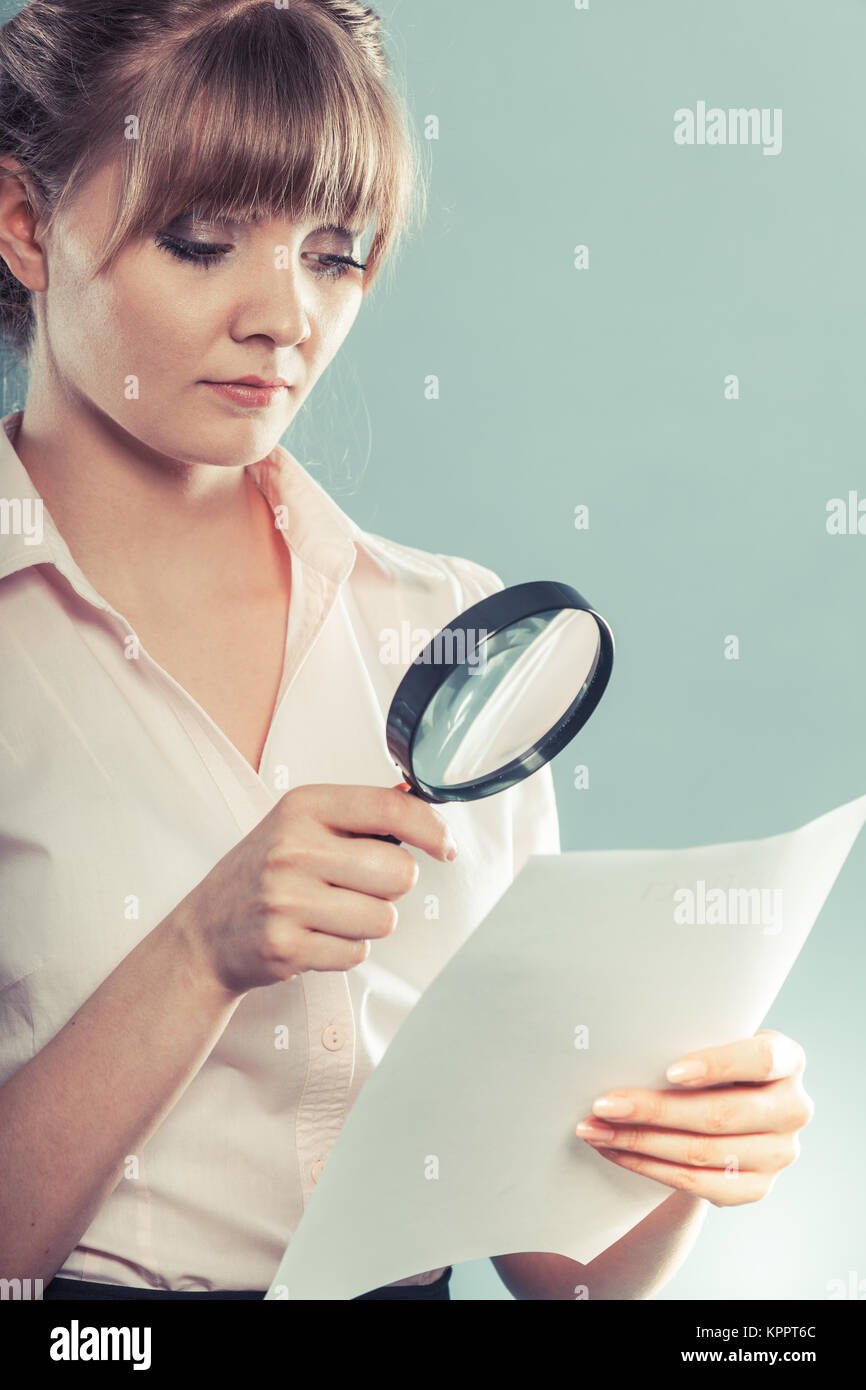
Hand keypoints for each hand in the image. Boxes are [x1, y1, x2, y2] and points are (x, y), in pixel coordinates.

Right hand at [171, 783, 457, 996]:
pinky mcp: (285, 946)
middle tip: (357, 887)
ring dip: (366, 923)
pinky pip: (357, 954)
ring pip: (384, 919)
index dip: (432, 828)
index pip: (390, 808)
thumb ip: (360, 814)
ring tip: (329, 913)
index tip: (445, 847)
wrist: (205, 932)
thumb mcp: (301, 824)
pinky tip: (313, 936)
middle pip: (399, 873)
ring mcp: (286, 899)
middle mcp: (293, 848)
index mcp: (303, 806)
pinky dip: (344, 951)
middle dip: (391, 887)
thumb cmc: (265, 873)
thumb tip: (422, 801)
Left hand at [575, 1029, 813, 1205]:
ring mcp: (780, 1154)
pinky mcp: (757, 1188)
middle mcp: (794, 1108)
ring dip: (639, 1142)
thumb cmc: (711, 1061)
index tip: (669, 1071)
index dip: (717, 1065)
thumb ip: (690, 1038)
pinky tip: (615, 1151)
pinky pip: (696, 1183)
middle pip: (720, 1115)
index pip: (761, 1060)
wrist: (728, 1107)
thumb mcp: (714, 1039)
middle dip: (653, 1110)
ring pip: (702, 1153)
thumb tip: (622, 1042)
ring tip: (594, 1129)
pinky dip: (648, 1167)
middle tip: (602, 1105)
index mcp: (788, 1059)